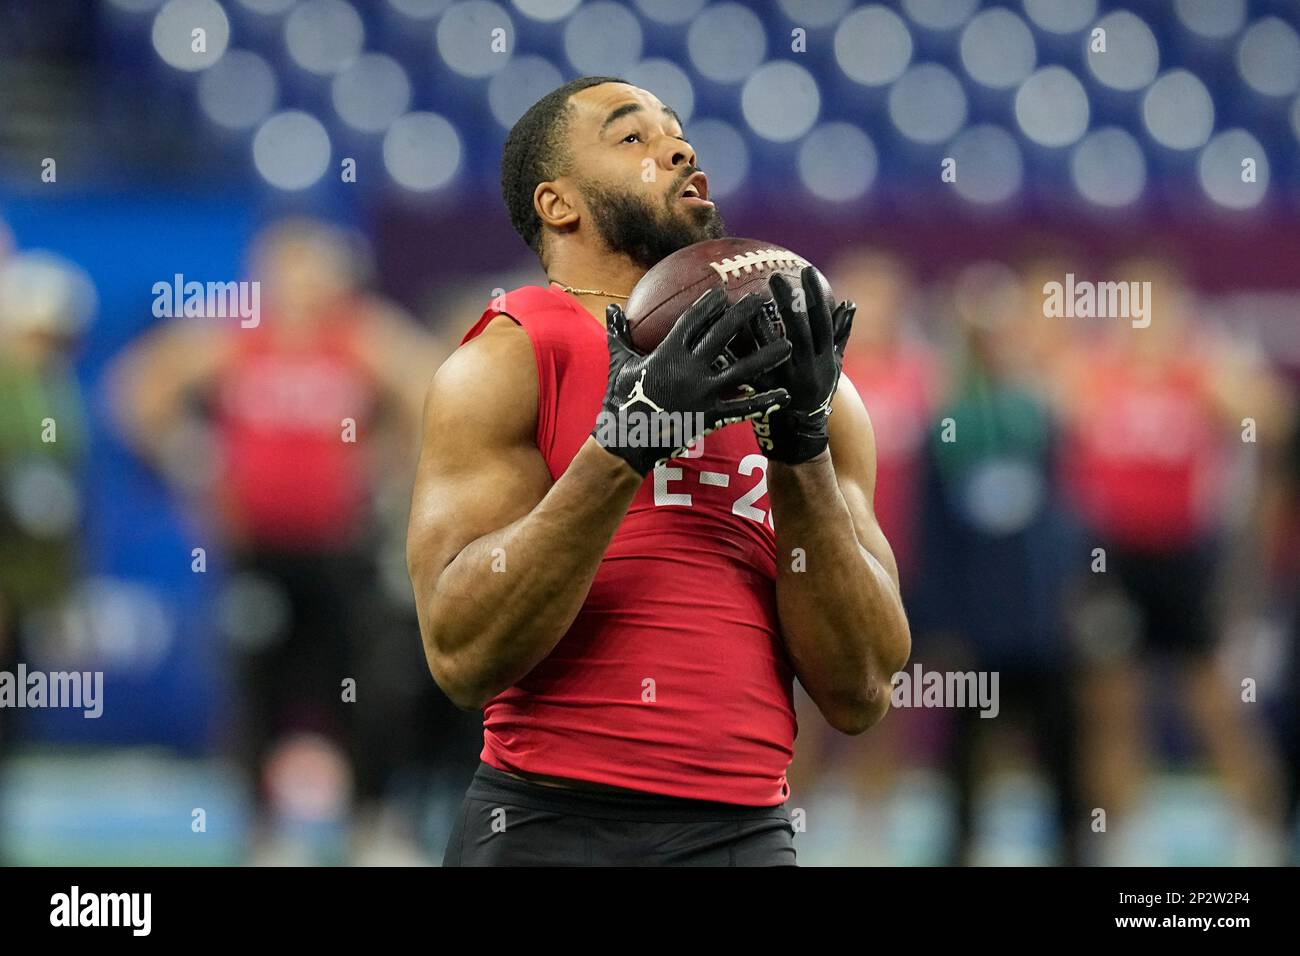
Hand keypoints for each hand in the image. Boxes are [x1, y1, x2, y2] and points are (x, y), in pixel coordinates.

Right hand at [594, 288, 792, 475]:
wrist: (626, 440)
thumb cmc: (621, 399)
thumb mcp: (619, 363)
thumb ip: (619, 334)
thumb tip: (611, 308)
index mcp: (667, 352)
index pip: (693, 321)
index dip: (709, 305)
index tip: (724, 292)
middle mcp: (689, 369)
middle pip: (722, 335)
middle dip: (743, 315)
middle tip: (761, 300)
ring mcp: (702, 393)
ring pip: (741, 370)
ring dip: (766, 356)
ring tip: (788, 345)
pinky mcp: (710, 416)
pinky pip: (742, 408)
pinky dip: (764, 401)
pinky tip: (783, 394)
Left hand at [751, 266, 854, 463]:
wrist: (802, 435)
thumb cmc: (817, 392)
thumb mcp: (834, 365)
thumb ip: (840, 334)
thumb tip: (850, 303)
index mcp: (824, 359)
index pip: (822, 321)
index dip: (815, 295)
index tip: (807, 269)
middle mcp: (808, 370)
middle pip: (798, 331)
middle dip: (787, 303)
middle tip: (773, 276)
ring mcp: (786, 383)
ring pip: (772, 351)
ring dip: (759, 325)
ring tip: (745, 300)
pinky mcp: (764, 395)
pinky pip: (749, 371)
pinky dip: (737, 355)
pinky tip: (724, 336)